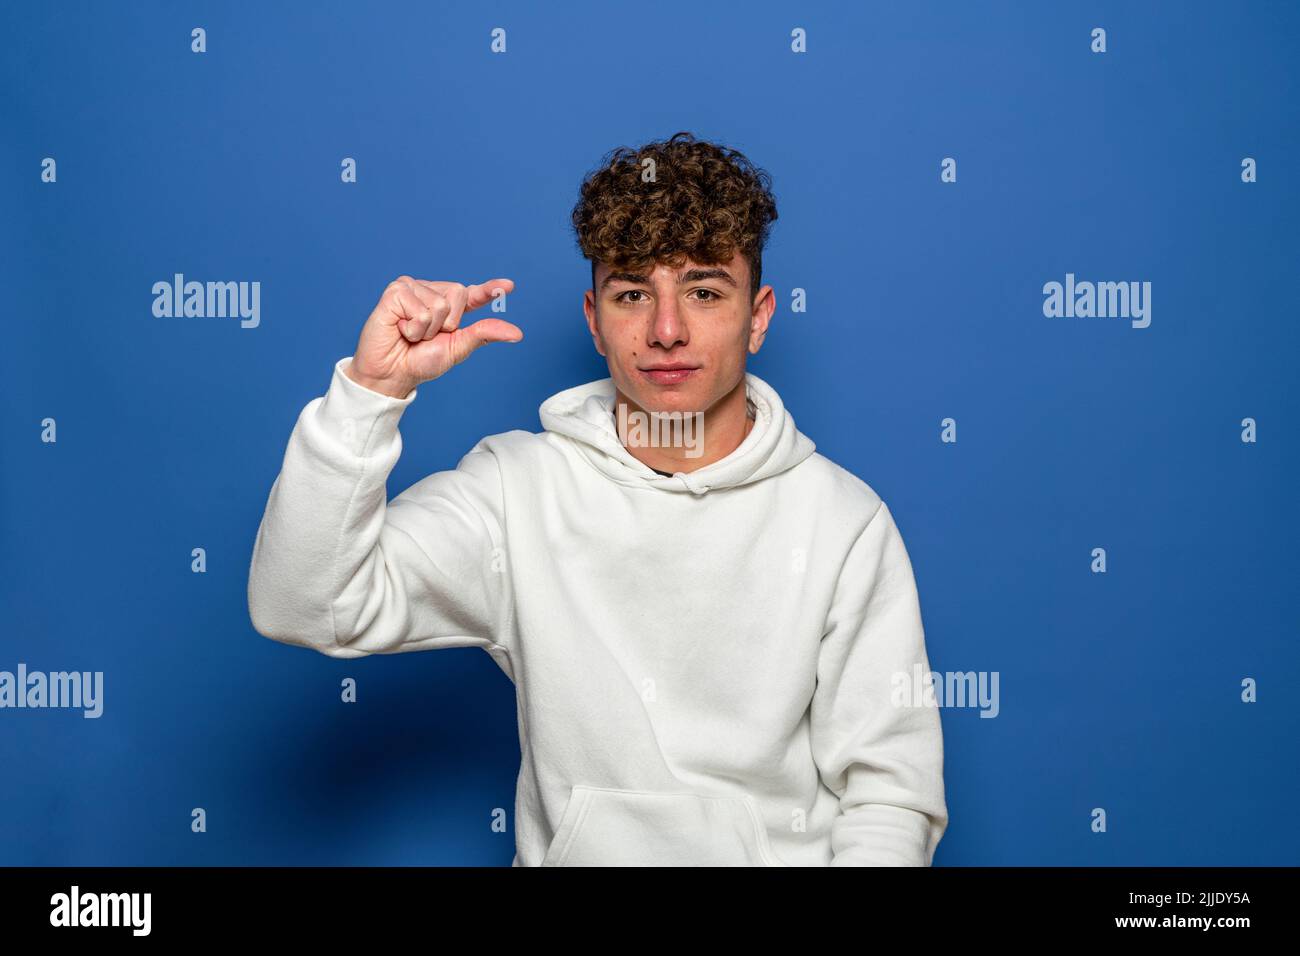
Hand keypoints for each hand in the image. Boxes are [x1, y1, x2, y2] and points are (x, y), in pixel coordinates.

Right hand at [345, 276, 521, 397]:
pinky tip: (400, 328)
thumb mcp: (458, 348)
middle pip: (458, 293)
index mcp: (449, 306)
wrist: (392, 373)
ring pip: (438, 304)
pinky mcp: (395, 292)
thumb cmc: (421, 361)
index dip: (490, 290)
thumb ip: (484, 334)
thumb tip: (517, 333)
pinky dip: (413, 327)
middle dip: (446, 323)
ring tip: (411, 334)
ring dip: (426, 329)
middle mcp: (432, 291)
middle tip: (426, 336)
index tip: (508, 287)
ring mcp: (413, 288)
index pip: (473, 294)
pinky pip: (419, 308)